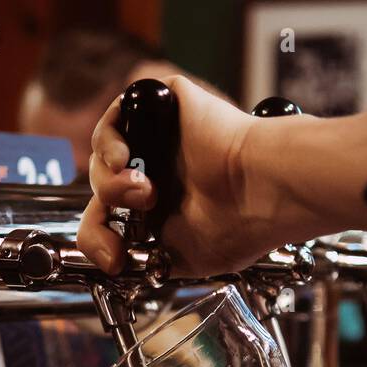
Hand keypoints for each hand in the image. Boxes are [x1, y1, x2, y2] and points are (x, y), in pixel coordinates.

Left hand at [77, 75, 277, 277]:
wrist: (265, 191)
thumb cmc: (243, 223)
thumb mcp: (182, 258)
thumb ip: (147, 258)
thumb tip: (118, 261)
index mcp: (163, 206)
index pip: (110, 220)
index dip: (100, 241)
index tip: (114, 258)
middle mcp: (159, 171)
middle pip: (103, 189)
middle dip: (105, 214)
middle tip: (135, 220)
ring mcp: (160, 138)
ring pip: (105, 157)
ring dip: (112, 181)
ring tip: (143, 189)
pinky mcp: (165, 104)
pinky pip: (119, 113)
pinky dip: (110, 140)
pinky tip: (124, 160)